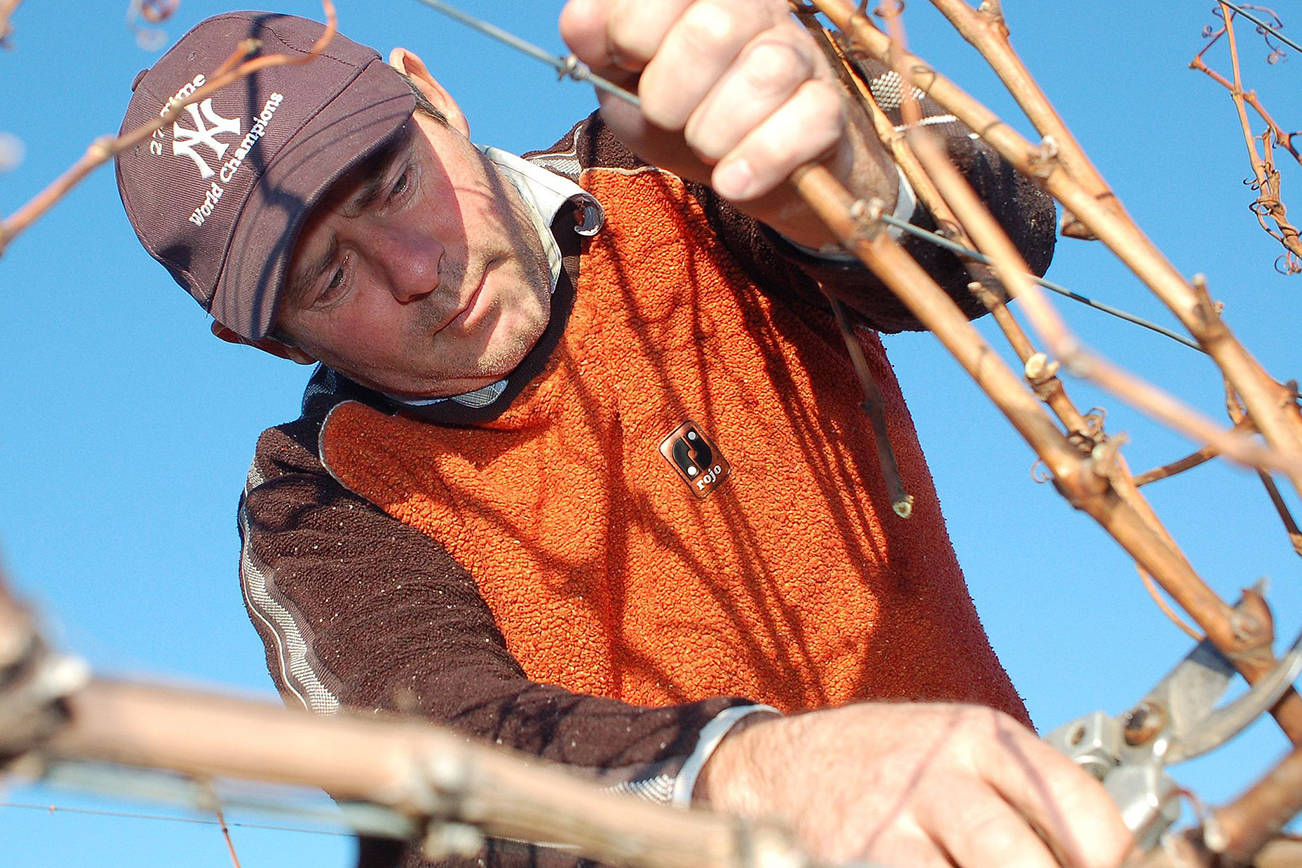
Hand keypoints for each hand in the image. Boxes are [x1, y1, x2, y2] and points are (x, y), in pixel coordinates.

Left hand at [558, 0, 895, 247]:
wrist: (746, 172)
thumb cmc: (682, 113)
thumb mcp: (624, 78)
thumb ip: (597, 44)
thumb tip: (580, 22)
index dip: (630, 31)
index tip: (628, 63)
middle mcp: (759, 8)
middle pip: (713, 28)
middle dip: (669, 92)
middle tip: (665, 115)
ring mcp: (800, 56)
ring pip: (766, 73)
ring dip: (713, 132)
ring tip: (703, 149)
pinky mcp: (827, 109)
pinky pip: (805, 124)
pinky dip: (758, 163)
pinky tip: (732, 181)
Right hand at [695, 703, 1132, 867]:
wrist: (778, 765)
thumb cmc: (893, 766)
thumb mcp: (962, 752)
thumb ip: (1032, 795)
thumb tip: (1116, 856)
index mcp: (980, 736)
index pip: (1081, 807)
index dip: (1112, 859)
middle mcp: (936, 773)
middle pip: (1022, 860)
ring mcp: (889, 823)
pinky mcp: (855, 860)